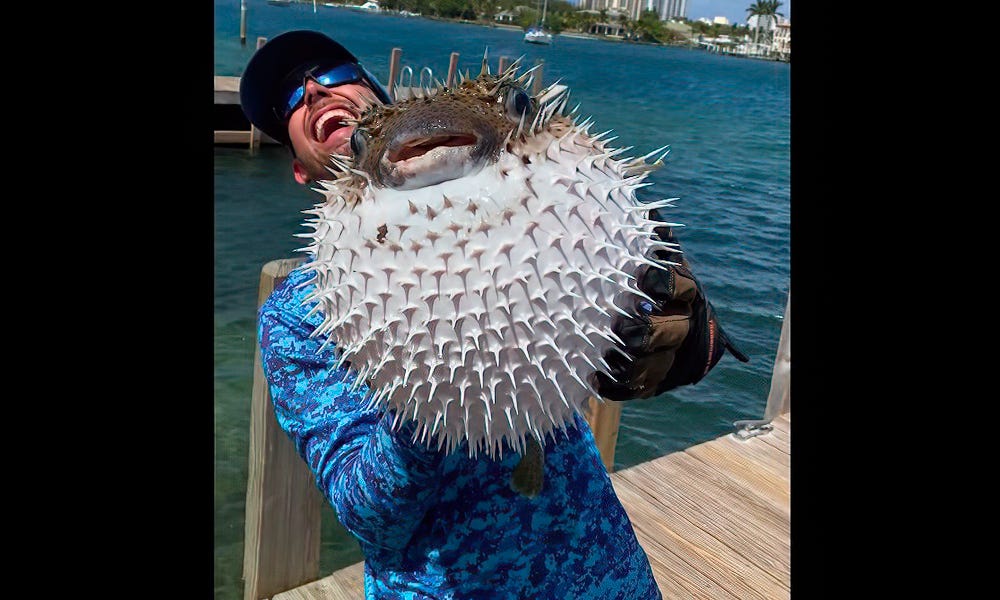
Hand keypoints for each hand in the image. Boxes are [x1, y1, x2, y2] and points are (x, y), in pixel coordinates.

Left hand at [593, 222, 748, 401]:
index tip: (642, 277)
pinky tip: (594, 381)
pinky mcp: (655, 381)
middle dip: (646, 330)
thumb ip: (648, 240)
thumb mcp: (659, 261)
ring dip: (630, 362)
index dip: (663, 282)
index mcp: (684, 294)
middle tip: (620, 325)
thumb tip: (643, 206)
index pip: (679, 287)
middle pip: (670, 331)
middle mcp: (682, 326)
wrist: (689, 338)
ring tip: (605, 356)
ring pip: (655, 365)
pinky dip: (617, 387)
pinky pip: (638, 389)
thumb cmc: (658, 288)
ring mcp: (670, 357)